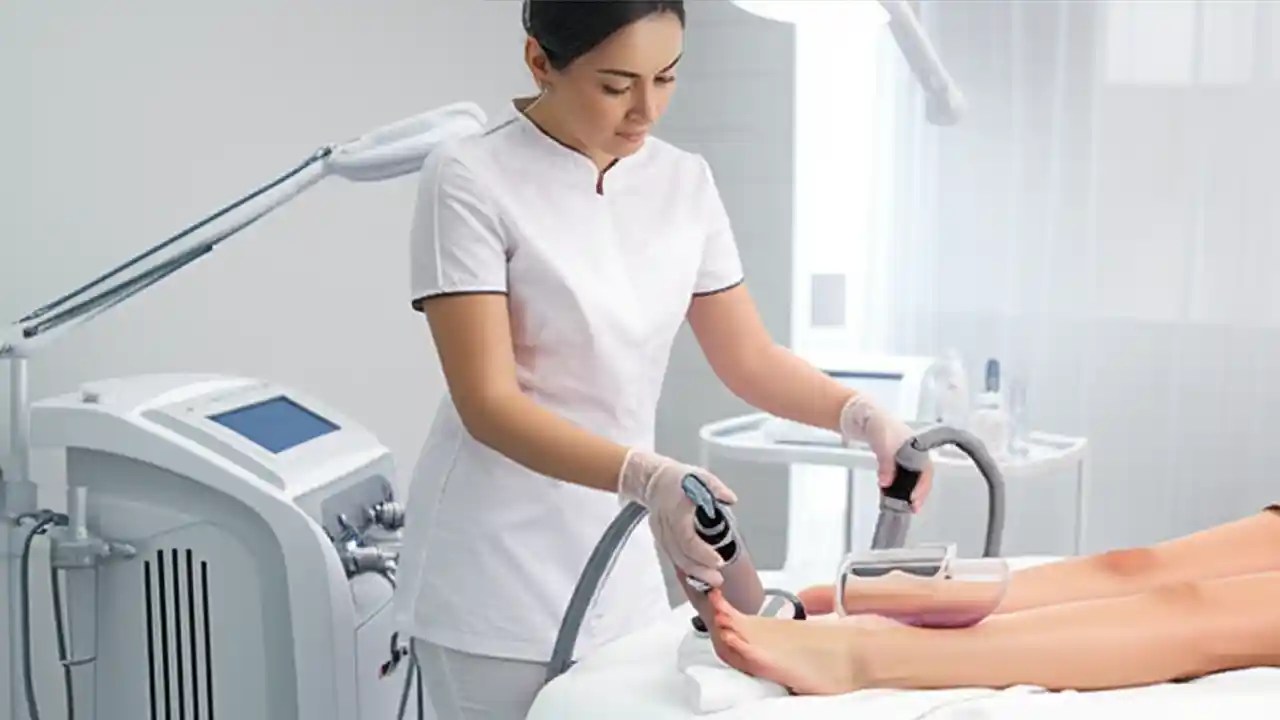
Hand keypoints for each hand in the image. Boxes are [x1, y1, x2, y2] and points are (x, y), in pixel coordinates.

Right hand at [618, 449, 738, 586]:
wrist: (652, 481)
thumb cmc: (677, 479)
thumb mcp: (699, 476)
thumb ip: (715, 487)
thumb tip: (730, 498)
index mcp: (675, 510)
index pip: (686, 537)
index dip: (702, 553)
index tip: (718, 561)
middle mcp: (665, 526)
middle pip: (680, 554)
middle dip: (700, 570)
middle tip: (718, 579)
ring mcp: (661, 534)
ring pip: (676, 559)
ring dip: (694, 572)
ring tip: (713, 580)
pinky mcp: (661, 540)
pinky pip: (674, 557)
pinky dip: (688, 567)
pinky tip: (701, 574)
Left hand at [839, 395, 932, 511]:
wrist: (863, 416)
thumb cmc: (878, 425)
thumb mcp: (883, 445)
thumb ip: (886, 464)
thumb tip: (886, 483)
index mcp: (917, 447)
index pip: (926, 471)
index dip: (922, 487)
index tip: (914, 500)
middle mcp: (914, 453)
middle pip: (921, 477)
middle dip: (918, 493)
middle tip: (912, 507)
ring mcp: (904, 457)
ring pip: (911, 478)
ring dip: (907, 491)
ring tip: (903, 504)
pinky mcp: (893, 461)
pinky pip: (899, 476)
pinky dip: (896, 486)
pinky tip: (890, 493)